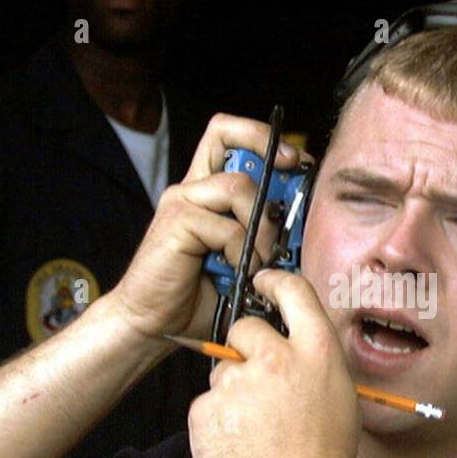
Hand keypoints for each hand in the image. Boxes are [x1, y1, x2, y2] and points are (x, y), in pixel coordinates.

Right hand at [108, 114, 310, 343]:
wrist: (154, 324)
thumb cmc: (198, 297)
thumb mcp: (244, 262)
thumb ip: (264, 239)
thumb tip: (301, 227)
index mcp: (209, 194)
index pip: (230, 139)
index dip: (264, 139)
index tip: (296, 162)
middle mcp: (193, 189)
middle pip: (224, 133)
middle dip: (265, 147)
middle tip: (288, 176)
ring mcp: (182, 202)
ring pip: (239, 187)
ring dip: (261, 226)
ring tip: (260, 260)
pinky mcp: (175, 222)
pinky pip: (227, 227)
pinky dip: (241, 253)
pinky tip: (237, 274)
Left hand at [187, 269, 361, 457]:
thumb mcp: (339, 394)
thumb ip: (312, 360)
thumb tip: (292, 343)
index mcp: (316, 351)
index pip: (292, 290)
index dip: (274, 282)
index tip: (263, 281)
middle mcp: (276, 359)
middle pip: (243, 330)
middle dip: (245, 351)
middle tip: (260, 388)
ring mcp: (237, 385)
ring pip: (222, 373)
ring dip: (232, 393)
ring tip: (256, 432)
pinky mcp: (206, 411)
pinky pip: (205, 406)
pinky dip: (216, 422)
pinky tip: (239, 445)